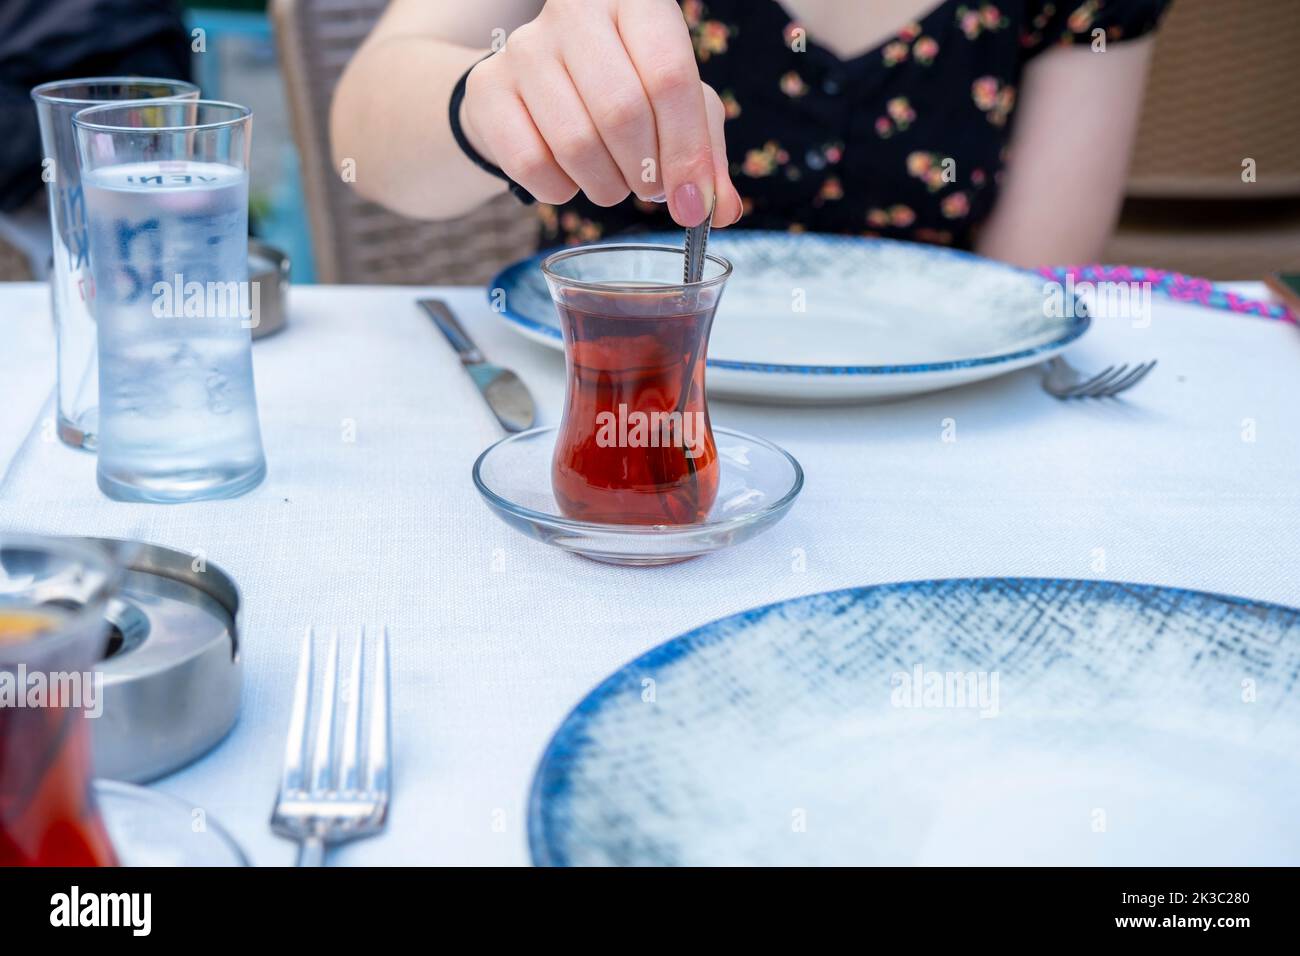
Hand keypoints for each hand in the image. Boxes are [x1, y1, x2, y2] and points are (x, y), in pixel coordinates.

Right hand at [459, 0, 741, 227]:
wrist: (536, 88)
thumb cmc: (623, 90)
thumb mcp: (675, 108)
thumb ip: (706, 155)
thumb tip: (721, 209)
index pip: (669, 76)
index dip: (687, 151)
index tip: (695, 203)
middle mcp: (574, 9)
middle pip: (623, 111)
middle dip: (646, 172)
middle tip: (650, 189)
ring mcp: (524, 46)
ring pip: (577, 143)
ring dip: (606, 187)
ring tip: (613, 182)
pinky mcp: (487, 88)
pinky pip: (532, 164)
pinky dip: (560, 191)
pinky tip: (569, 178)